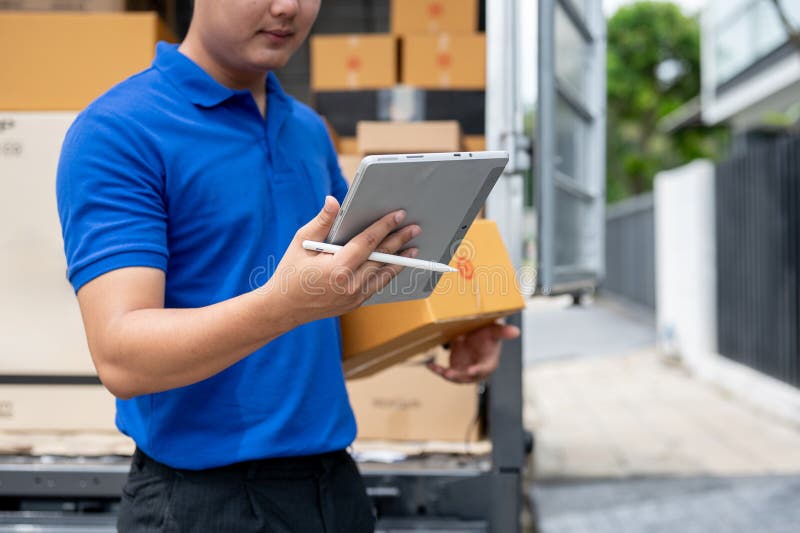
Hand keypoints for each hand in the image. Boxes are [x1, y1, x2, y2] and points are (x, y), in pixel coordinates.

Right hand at [262, 196, 420, 325]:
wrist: (284, 307)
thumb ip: (321, 221)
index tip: (398, 214)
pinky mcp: (355, 304)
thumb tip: (334, 200)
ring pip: (384, 274)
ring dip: (400, 260)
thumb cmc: (291, 271)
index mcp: (336, 267)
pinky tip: (396, 264)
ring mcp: (354, 297)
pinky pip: (377, 285)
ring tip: (413, 248)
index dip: (385, 226)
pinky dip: (388, 273)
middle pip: (381, 258)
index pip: (367, 242)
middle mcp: (349, 284)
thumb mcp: (301, 242)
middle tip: (415, 228)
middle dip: (399, 240)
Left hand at [427, 323, 520, 382]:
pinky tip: (430, 365)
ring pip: (456, 377)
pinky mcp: (454, 368)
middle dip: (459, 376)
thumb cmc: (486, 336)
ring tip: (440, 371)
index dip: (478, 370)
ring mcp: (464, 371)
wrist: (474, 336)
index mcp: (489, 362)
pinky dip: (437, 369)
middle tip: (449, 373)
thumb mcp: (493, 331)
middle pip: (468, 377)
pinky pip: (445, 371)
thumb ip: (503, 332)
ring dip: (447, 374)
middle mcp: (476, 370)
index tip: (471, 370)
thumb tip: (516, 331)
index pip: (485, 368)